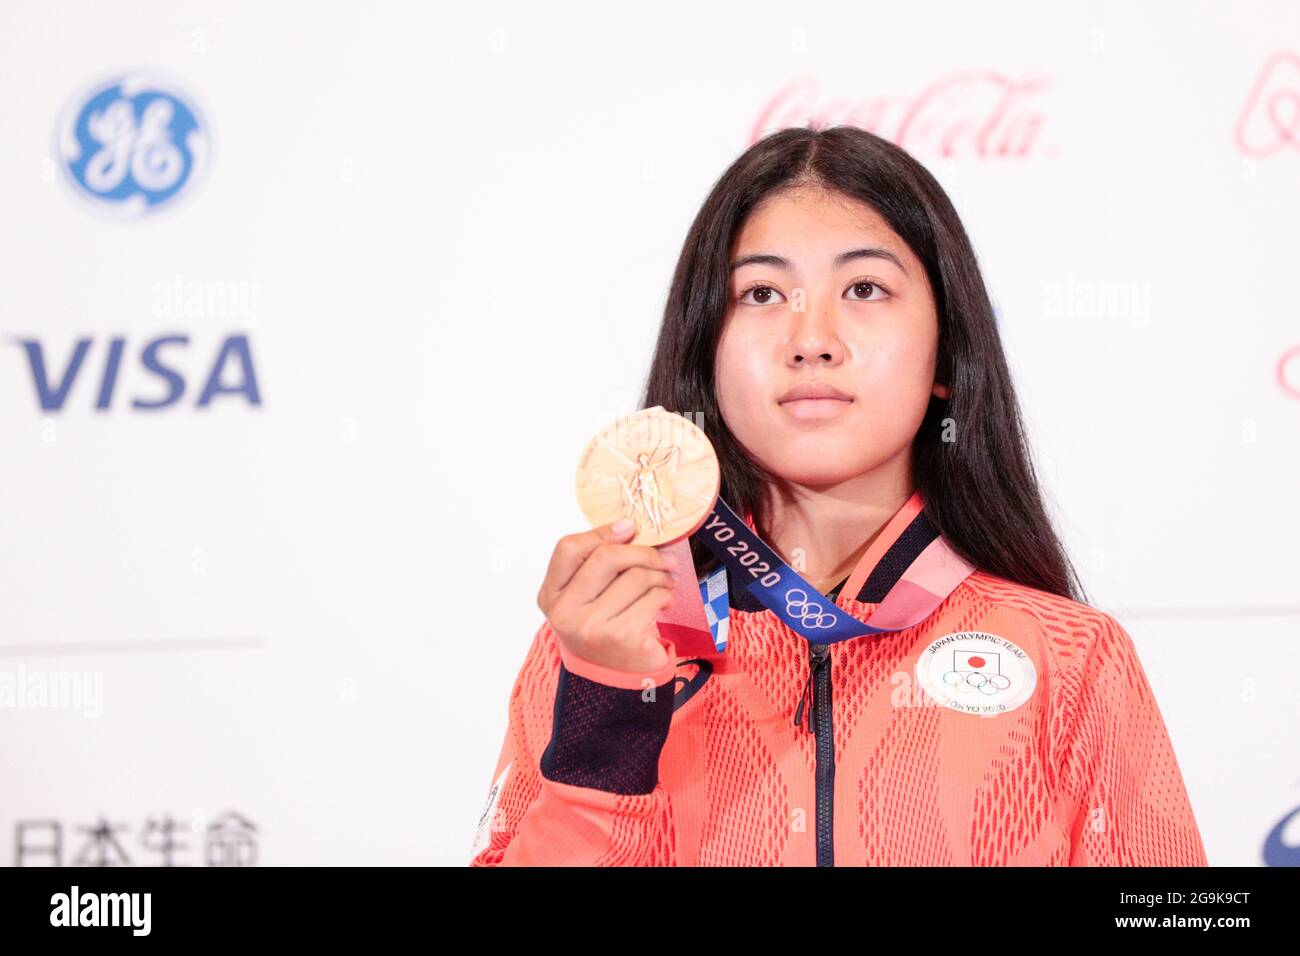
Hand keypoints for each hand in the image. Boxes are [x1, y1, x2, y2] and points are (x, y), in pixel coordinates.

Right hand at [536, 519, 677, 674]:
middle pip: (607, 557)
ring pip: (636, 577)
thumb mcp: (585, 597)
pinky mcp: (623, 637)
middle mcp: (566, 612)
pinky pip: (653, 597)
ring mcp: (592, 626)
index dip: (602, 533)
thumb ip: (596, 564)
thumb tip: (628, 527)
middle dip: (642, 552)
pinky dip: (665, 595)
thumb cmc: (601, 627)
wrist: (613, 680)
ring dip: (660, 576)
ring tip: (666, 583)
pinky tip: (664, 602)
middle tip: (662, 558)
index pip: (569, 548)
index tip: (629, 529)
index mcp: (551, 595)